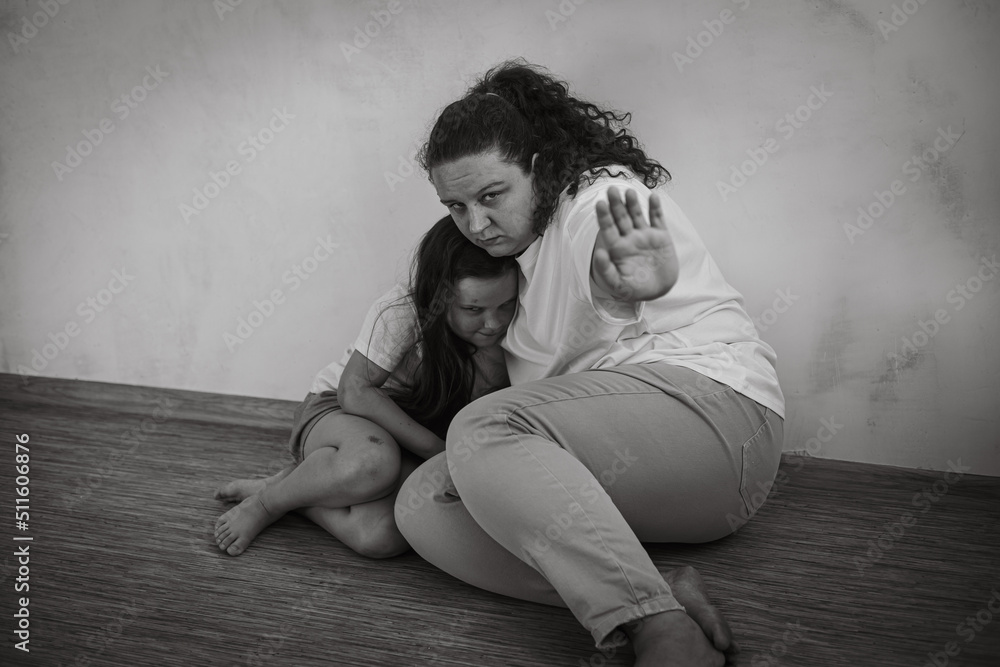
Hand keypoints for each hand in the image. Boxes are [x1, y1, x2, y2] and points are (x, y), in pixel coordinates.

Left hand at [592, 188, 678, 302]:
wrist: (659, 291)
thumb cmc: (634, 289)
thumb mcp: (618, 284)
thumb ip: (606, 270)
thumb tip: (599, 253)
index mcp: (617, 248)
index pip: (608, 229)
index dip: (604, 216)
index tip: (600, 204)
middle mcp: (629, 238)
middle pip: (621, 217)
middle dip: (616, 204)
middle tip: (611, 189)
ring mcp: (645, 235)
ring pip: (637, 215)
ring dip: (632, 203)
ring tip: (629, 192)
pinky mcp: (661, 236)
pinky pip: (657, 219)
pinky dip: (655, 208)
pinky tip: (653, 197)